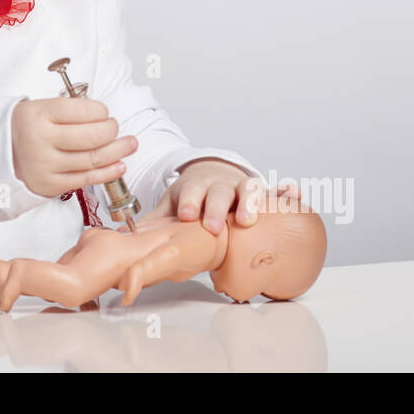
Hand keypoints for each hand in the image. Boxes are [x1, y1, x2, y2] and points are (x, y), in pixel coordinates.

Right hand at [10, 96, 138, 197]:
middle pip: (90, 137)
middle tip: (115, 127)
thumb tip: (105, 118)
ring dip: (117, 151)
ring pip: (92, 159)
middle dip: (111, 130)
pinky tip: (119, 165)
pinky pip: (86, 179)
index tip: (104, 112)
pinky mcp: (50, 185)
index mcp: (37, 114)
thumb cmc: (27, 128)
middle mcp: (40, 140)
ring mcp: (45, 165)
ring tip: (129, 144)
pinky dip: (108, 172)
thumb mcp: (40, 107)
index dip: (100, 110)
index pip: (81, 110)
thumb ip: (70, 110)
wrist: (0, 154)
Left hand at [135, 159, 299, 234]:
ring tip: (247, 219)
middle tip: (212, 225)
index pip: (190, 192)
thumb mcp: (171, 206)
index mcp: (194, 186)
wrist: (212, 176)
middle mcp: (218, 185)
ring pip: (248, 190)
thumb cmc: (190, 198)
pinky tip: (292, 194)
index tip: (186, 215)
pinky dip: (286, 192)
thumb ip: (153, 222)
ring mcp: (241, 188)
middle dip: (215, 207)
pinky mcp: (261, 194)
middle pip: (218, 193)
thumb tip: (120, 238)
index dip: (189, 202)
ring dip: (248, 202)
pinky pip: (277, 192)